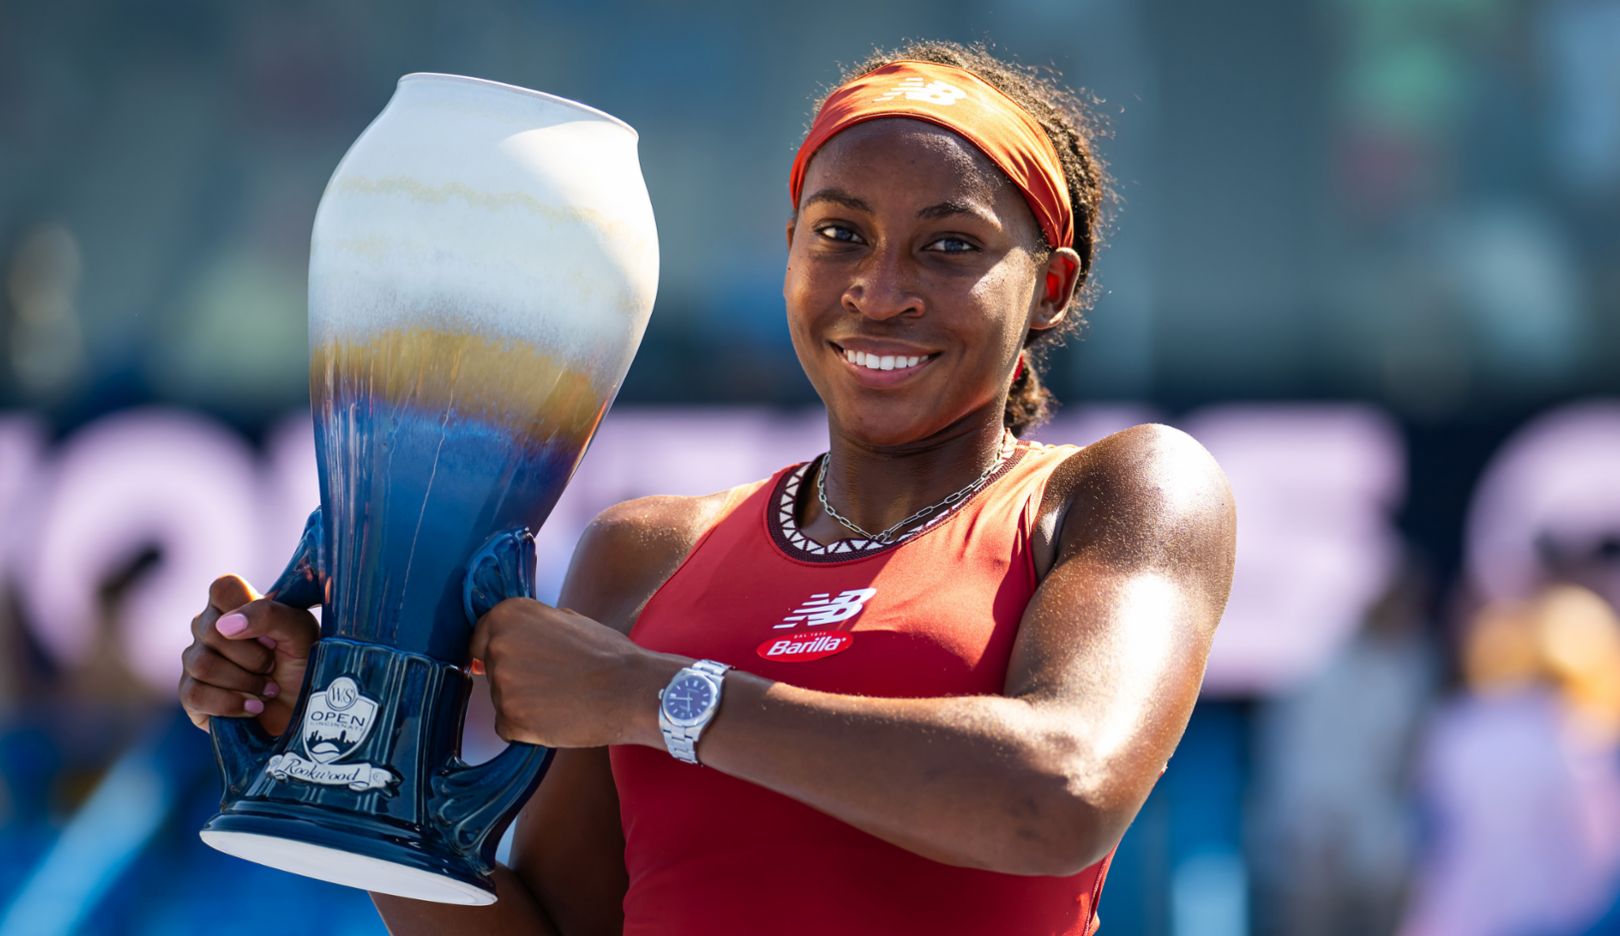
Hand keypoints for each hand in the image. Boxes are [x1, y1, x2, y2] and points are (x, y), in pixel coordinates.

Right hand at [178, 574, 318, 736]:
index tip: (272, 635)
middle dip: (253, 656)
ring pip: (202, 664)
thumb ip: (270, 615)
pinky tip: (253, 707)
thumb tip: (227, 625)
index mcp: (237, 606)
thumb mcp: (300, 632)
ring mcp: (196, 661)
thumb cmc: (306, 665)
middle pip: (211, 630)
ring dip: (246, 682)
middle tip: (273, 667)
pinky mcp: (191, 695)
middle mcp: (210, 629)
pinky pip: (195, 694)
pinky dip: (231, 704)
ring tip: (268, 689)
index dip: (246, 609)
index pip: (223, 587)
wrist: (308, 712)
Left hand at [469, 598, 669, 748]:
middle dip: (514, 678)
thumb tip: (512, 635)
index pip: (480, 636)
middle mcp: (498, 646)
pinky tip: (556, 718)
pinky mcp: (509, 719)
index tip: (514, 662)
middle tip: (552, 682)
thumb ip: (532, 626)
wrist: (629, 689)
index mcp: (508, 615)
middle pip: (491, 669)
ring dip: (523, 703)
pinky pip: (507, 727)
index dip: (497, 652)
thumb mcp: (567, 619)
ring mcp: (501, 684)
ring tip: (560, 699)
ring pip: (500, 700)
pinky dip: (526, 728)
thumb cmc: (606, 654)